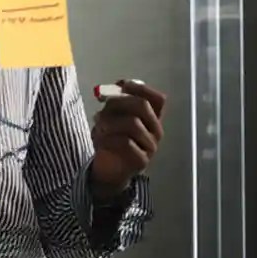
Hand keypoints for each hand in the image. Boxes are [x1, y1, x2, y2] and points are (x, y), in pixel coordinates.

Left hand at [90, 79, 167, 199]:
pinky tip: (100, 142)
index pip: (157, 98)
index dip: (139, 88)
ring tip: (99, 129)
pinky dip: (108, 139)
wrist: (109, 170)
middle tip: (101, 112)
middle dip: (117, 103)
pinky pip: (125, 143)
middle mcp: (155, 130)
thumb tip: (110, 88)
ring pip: (132, 123)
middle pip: (142, 105)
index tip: (119, 87)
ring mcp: (151, 146)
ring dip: (109, 123)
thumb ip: (114, 102)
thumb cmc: (111, 139)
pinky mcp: (141, 161)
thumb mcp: (112, 117)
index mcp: (151, 118)